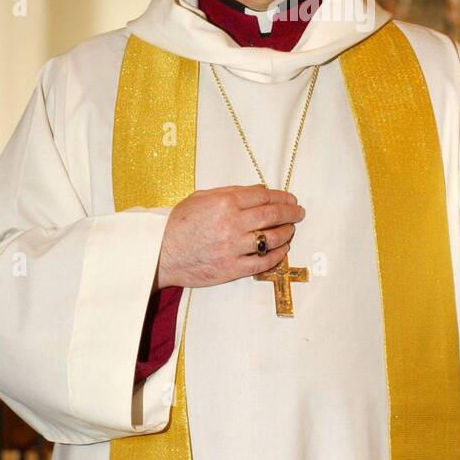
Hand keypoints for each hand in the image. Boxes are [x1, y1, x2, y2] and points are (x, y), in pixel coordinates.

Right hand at [154, 185, 305, 290]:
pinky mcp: (232, 268)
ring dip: (286, 233)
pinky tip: (281, 250)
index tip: (291, 198)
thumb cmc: (178, 224)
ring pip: (272, 238)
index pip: (264, 196)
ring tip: (290, 230)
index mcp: (225, 202)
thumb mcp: (202, 198)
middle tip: (298, 213)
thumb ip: (231, 193)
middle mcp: (232, 224)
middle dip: (291, 213)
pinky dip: (276, 255)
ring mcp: (233, 247)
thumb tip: (259, 191)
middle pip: (273, 215)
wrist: (161, 253)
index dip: (282, 196)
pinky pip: (262, 262)